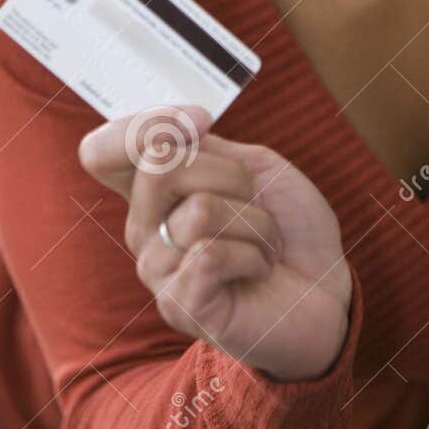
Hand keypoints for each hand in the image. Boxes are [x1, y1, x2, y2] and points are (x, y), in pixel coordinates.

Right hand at [77, 104, 353, 380]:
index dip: (143, 125)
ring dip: (256, 222)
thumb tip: (170, 133)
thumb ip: (204, 146)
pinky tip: (257, 272)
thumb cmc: (290, 228)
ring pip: (200, 210)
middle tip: (255, 206)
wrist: (328, 287)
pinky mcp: (177, 305)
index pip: (100, 152)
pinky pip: (212, 254)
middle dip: (231, 174)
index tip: (201, 122)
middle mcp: (143, 228)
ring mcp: (156, 269)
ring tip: (263, 247)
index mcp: (155, 192)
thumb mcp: (254, 167)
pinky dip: (254, 255)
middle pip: (158, 164)